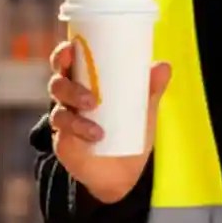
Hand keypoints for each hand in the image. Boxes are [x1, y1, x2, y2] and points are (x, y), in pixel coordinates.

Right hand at [47, 40, 171, 203]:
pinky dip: (78, 129)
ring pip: (58, 107)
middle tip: (91, 97)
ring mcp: (65, 119)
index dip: (63, 54)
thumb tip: (164, 66)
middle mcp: (70, 98)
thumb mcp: (143, 109)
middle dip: (67, 85)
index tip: (70, 49)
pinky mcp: (64, 140)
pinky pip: (63, 131)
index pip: (66, 63)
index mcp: (84, 82)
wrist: (123, 173)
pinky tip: (95, 135)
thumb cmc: (130, 132)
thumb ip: (151, 88)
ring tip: (95, 119)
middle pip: (58, 83)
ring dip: (75, 112)